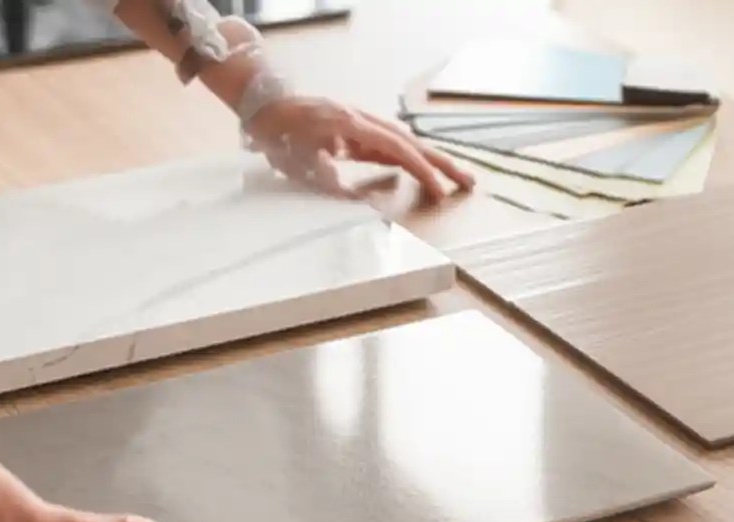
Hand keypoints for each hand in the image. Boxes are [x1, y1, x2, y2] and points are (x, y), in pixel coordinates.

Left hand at [247, 97, 474, 201]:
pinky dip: (407, 161)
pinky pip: (388, 148)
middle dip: (441, 164)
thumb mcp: (298, 162)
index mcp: (352, 125)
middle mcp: (363, 121)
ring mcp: (361, 126)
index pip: (397, 148)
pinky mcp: (356, 133)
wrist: (263, 105)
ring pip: (404, 144)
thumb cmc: (277, 134)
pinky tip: (418, 175)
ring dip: (428, 162)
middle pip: (411, 143)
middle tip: (470, 183)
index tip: (439, 190)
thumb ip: (331, 181)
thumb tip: (362, 204)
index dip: (421, 170)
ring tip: (453, 181)